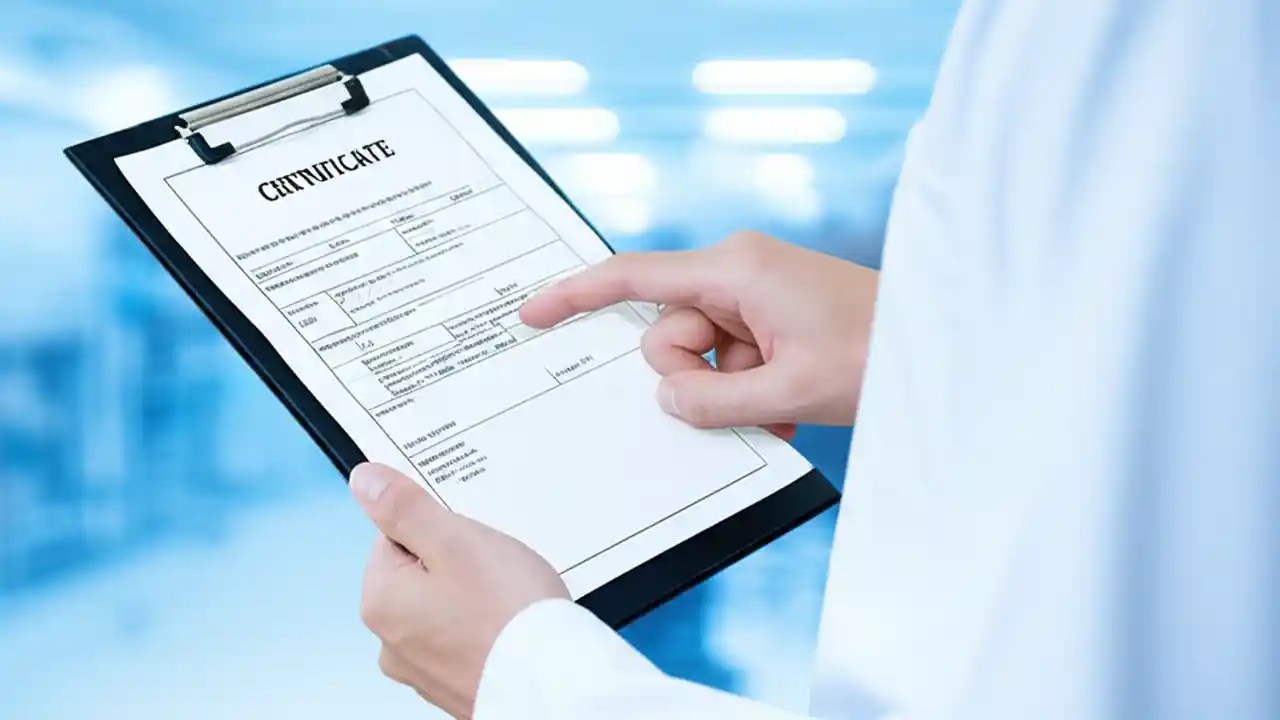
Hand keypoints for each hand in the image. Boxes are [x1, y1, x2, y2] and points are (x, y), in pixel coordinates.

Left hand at [351, 462, 569, 717]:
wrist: (553, 683)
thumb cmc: (508, 613)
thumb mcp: (453, 540)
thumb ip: (403, 507)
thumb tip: (364, 480)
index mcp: (380, 600)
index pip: (398, 535)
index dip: (442, 530)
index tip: (472, 545)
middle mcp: (391, 641)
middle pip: (421, 572)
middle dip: (460, 564)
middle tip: (496, 573)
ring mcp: (423, 668)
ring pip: (446, 605)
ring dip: (476, 598)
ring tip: (508, 602)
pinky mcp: (454, 682)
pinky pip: (465, 638)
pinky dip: (487, 629)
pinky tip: (510, 628)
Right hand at [521, 231, 877, 435]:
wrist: (937, 344)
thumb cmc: (875, 355)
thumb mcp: (789, 393)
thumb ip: (714, 402)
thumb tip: (667, 398)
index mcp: (734, 269)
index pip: (634, 278)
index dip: (577, 296)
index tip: (533, 313)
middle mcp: (737, 271)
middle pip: (669, 335)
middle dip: (696, 379)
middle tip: (753, 398)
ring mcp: (754, 292)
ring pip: (700, 357)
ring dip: (731, 393)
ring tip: (784, 410)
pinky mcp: (769, 313)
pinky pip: (730, 359)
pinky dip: (749, 390)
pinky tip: (788, 409)